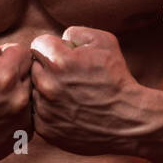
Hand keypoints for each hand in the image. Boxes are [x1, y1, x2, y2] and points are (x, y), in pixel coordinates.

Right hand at [0, 38, 32, 162]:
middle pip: (30, 71)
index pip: (24, 51)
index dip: (7, 54)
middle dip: (13, 71)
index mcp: (4, 78)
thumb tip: (6, 50)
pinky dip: (17, 109)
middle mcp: (18, 99)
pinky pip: (29, 111)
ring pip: (30, 92)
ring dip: (17, 90)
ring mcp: (23, 119)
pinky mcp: (24, 133)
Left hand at [29, 27, 153, 156]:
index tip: (64, 56)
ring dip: (46, 90)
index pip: (38, 44)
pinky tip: (68, 110)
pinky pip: (37, 114)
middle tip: (68, 76)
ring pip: (34, 91)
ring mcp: (45, 110)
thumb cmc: (116, 77)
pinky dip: (49, 111)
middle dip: (47, 68)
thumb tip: (59, 39)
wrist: (128, 120)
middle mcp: (47, 85)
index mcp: (58, 60)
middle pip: (33, 67)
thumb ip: (74, 32)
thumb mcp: (104, 41)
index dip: (52, 47)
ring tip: (69, 94)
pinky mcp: (46, 129)